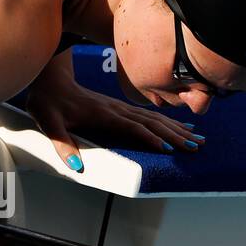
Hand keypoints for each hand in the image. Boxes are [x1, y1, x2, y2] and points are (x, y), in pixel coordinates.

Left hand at [25, 72, 203, 171]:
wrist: (50, 79)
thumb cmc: (47, 102)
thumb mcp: (48, 122)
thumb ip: (60, 144)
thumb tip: (75, 166)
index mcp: (103, 114)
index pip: (133, 126)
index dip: (151, 138)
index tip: (170, 149)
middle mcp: (116, 109)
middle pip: (151, 122)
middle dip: (175, 135)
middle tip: (195, 147)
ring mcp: (119, 107)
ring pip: (154, 117)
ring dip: (176, 128)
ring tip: (197, 139)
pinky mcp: (120, 107)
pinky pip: (149, 114)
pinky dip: (167, 121)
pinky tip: (180, 126)